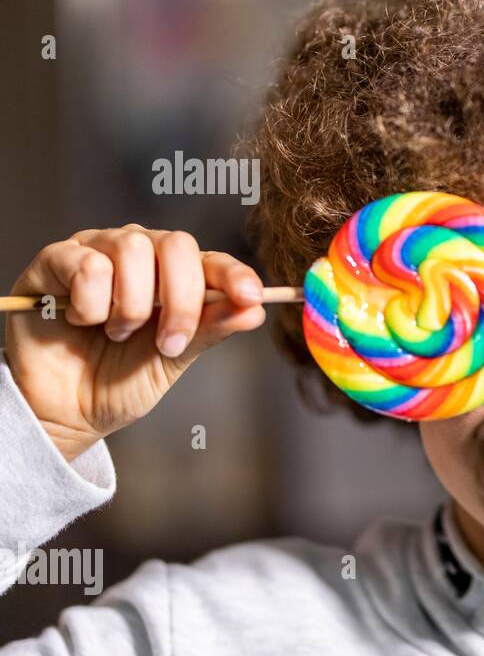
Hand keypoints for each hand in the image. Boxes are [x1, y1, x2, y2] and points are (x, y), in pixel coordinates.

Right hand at [4, 225, 266, 460]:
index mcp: (175, 276)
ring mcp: (97, 251)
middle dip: (181, 300)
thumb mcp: (174, 359)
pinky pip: (87, 264)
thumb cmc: (118, 381)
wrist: (65, 410)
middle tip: (169, 343)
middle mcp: (139, 254)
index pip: (212, 261)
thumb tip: (255, 309)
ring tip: (117, 334)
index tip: (251, 297)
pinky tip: (84, 322)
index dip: (235, 275)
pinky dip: (91, 304)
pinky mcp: (55, 260)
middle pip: (177, 245)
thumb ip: (210, 329)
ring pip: (132, 249)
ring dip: (131, 306)